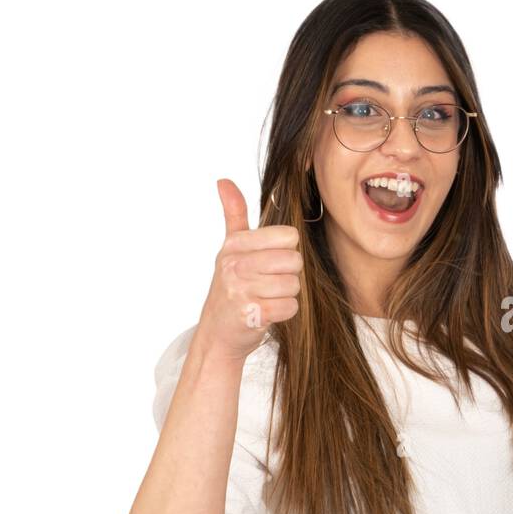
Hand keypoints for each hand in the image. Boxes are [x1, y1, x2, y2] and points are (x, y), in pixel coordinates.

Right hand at [194, 178, 302, 363]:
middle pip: (294, 261)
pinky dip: (283, 313)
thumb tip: (224, 180)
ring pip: (293, 285)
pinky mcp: (251, 315)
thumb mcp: (230, 248)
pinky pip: (290, 307)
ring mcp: (241, 290)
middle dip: (288, 275)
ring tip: (265, 298)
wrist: (218, 333)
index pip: (288, 237)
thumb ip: (233, 214)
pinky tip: (267, 312)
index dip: (286, 251)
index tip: (269, 262)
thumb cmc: (231, 287)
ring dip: (285, 295)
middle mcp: (235, 264)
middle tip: (268, 283)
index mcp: (235, 245)